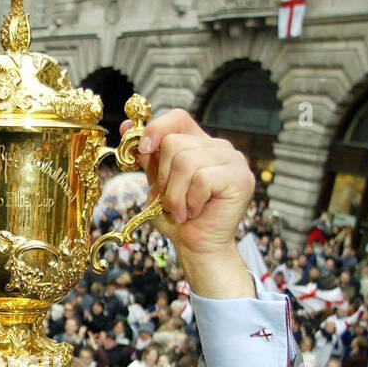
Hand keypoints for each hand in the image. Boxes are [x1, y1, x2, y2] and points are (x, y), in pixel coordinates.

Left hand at [120, 108, 255, 297]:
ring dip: (176, 194)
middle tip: (170, 201)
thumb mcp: (157, 184)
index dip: (157, 128)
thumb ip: (148, 157)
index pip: (178, 118)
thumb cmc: (179, 218)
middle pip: (175, 143)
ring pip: (186, 161)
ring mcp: (232, 160)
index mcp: (200, 144)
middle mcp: (219, 147)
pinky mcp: (240, 177)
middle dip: (163, 177)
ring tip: (182, 210)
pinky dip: (191, 200)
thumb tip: (128, 127)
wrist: (198, 248)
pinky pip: (202, 178)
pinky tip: (196, 211)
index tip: (142, 149)